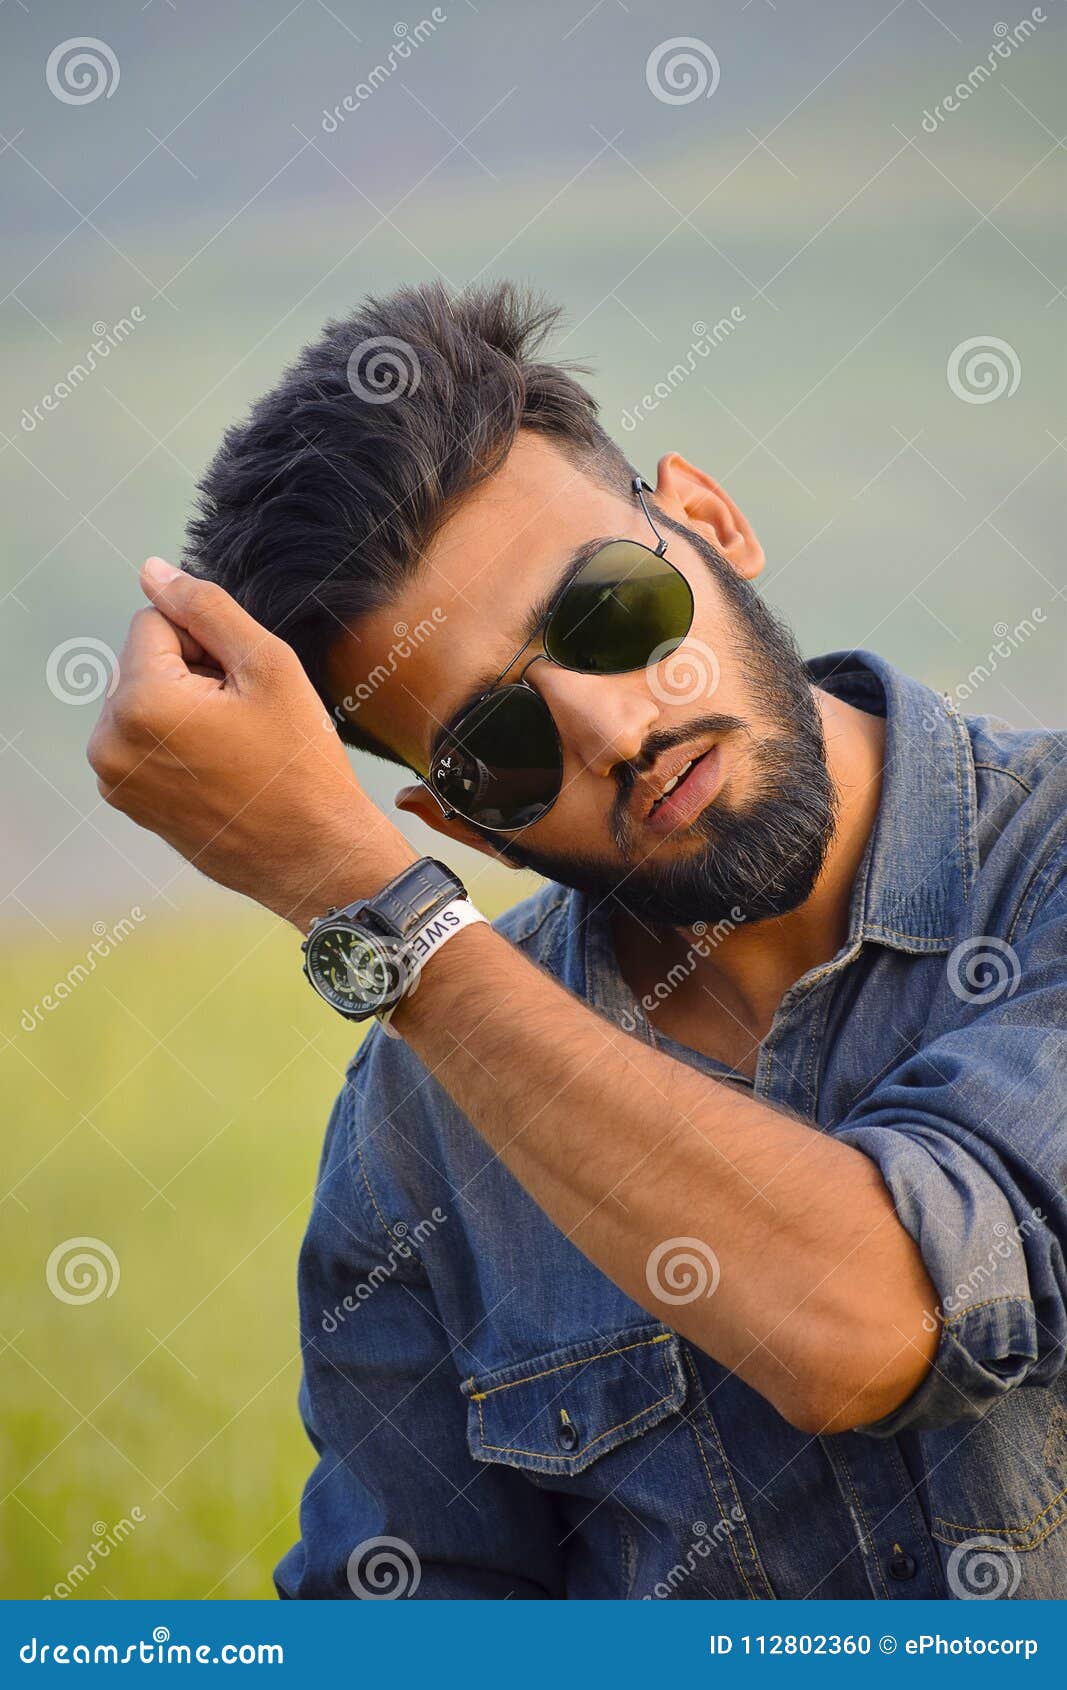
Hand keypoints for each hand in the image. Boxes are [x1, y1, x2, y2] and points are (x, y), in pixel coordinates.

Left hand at [88, 559, 416, 928]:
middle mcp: (108, 741)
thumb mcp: (268, 666)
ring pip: (143, 699)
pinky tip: (220, 769)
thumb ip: (206, 607)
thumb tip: (152, 569)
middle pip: (143, 660)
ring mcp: (113, 777)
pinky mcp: (126, 800)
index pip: (155, 621)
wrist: (312, 856)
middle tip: (244, 719)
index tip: (242, 686)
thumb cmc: (300, 764)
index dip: (208, 642)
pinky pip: (142, 739)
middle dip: (189, 673)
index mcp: (139, 702)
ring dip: (183, 706)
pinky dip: (175, 741)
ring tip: (234, 746)